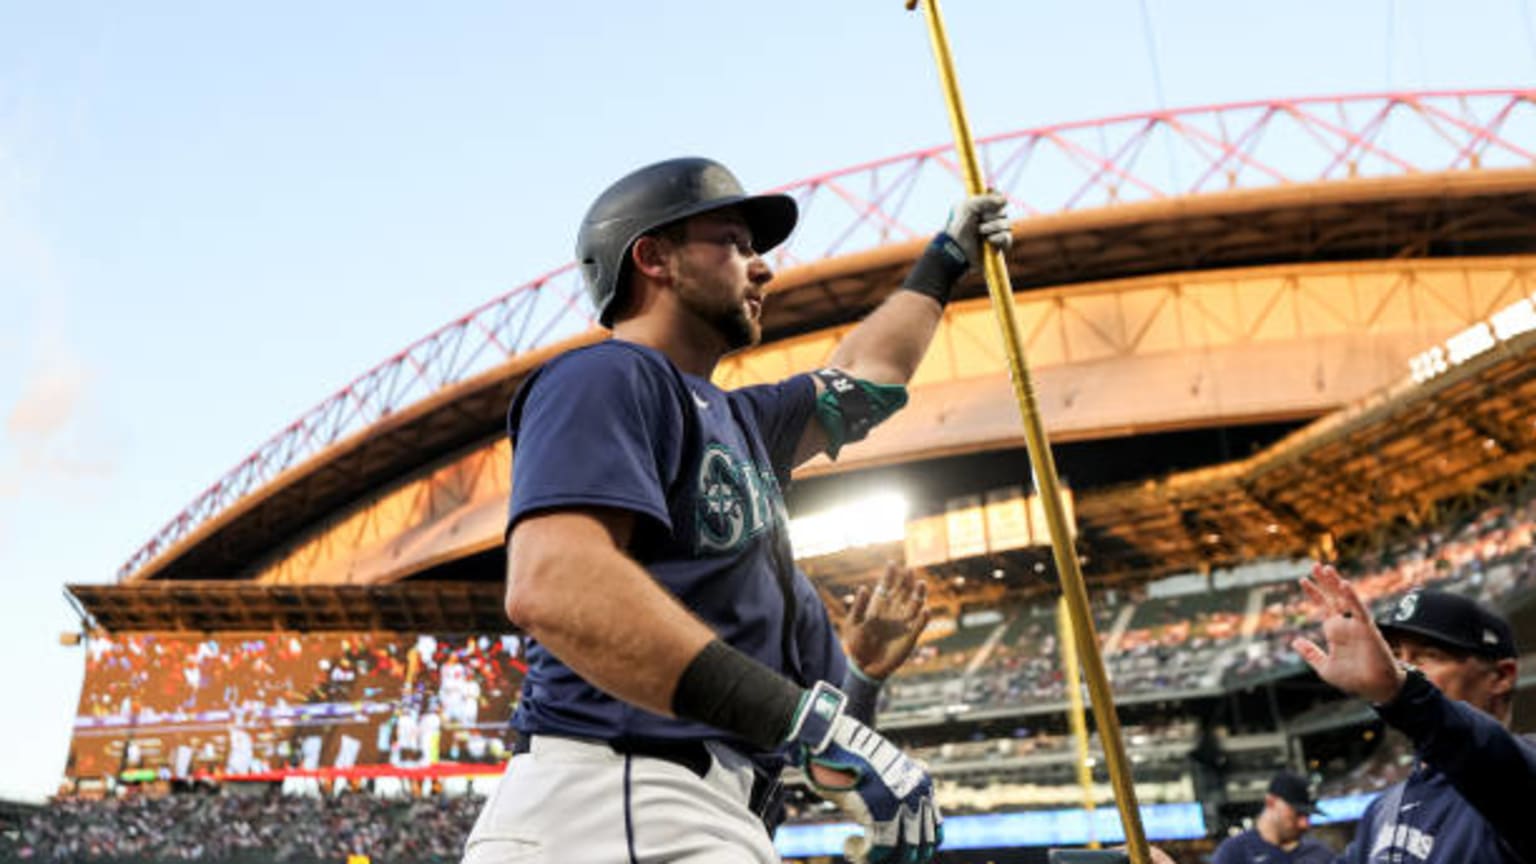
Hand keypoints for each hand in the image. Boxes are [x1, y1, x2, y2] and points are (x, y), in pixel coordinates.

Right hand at [786, 682, 940, 862]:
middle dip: (897, 858)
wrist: (828, 738)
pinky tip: (848, 844)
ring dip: (878, 859)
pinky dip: (861, 855)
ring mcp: (899, 805)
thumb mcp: (885, 764)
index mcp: (922, 785)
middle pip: (921, 849)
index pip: (936, 834)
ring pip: (901, 854)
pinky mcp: (877, 812)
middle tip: (873, 854)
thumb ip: (902, 779)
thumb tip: (921, 783)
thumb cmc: (850, 754)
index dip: (916, 849)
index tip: (893, 851)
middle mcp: (917, 796)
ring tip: (857, 849)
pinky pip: (877, 852)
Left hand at [843, 564, 931, 679]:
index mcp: (878, 607)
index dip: (890, 576)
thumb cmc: (856, 644)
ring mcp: (902, 624)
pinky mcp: (910, 637)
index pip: (886, 587)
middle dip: (906, 582)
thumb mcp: (853, 624)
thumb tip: (864, 587)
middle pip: (902, 593)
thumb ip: (859, 606)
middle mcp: (892, 612)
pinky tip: (926, 610)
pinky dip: (923, 618)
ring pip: (914, 605)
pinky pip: (919, 625)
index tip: (892, 563)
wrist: (865, 667)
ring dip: (918, 595)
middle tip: (910, 570)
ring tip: (921, 584)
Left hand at [943, 192, 1011, 267]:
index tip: (990, 194)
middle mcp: (989, 218)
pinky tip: (988, 240)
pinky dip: (997, 238)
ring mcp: (995, 232)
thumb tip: (1004, 200)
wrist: (956, 250)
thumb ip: (985, 199)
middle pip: (1003, 210)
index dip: (995, 195)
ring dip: (993, 226)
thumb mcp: (967, 207)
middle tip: (979, 219)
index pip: (997, 195)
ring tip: (980, 231)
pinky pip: (1007, 237)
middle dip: (991, 214)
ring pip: (1006, 223)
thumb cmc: (958, 228)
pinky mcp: (999, 245)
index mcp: (981, 207)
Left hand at [1291, 563, 1406, 704]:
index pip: (1324, 607)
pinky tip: (1344, 585)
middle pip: (1334, 597)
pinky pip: (1359, 610)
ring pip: (1346, 599)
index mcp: (1335, 631)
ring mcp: (1357, 625)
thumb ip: (1311, 653)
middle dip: (1325, 581)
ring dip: (1337, 583)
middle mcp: (1346, 624)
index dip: (1314, 593)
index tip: (1302, 580)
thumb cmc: (1353, 679)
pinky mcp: (1368, 629)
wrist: (1374, 689)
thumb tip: (1295, 641)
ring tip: (1326, 568)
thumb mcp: (1325, 667)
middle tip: (1315, 565)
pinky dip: (1352, 597)